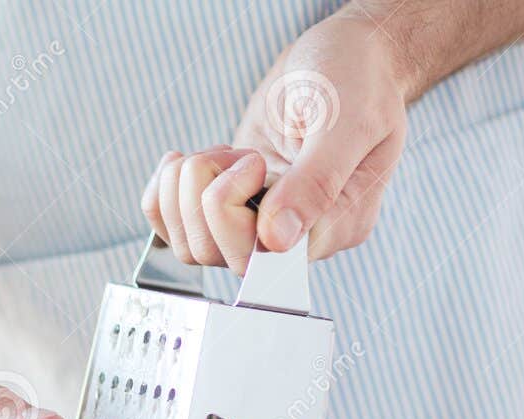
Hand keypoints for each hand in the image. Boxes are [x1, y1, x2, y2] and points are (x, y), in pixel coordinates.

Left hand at [140, 11, 408, 273]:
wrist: (348, 54)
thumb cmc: (360, 78)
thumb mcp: (346, 120)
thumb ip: (316, 181)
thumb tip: (277, 241)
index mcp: (335, 226)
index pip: (261, 259)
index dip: (233, 214)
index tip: (254, 161)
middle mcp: (297, 237)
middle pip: (217, 254)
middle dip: (204, 198)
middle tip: (235, 153)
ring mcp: (261, 224)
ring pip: (192, 246)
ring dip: (184, 192)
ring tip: (220, 152)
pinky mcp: (231, 207)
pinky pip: (176, 229)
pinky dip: (163, 196)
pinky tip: (183, 161)